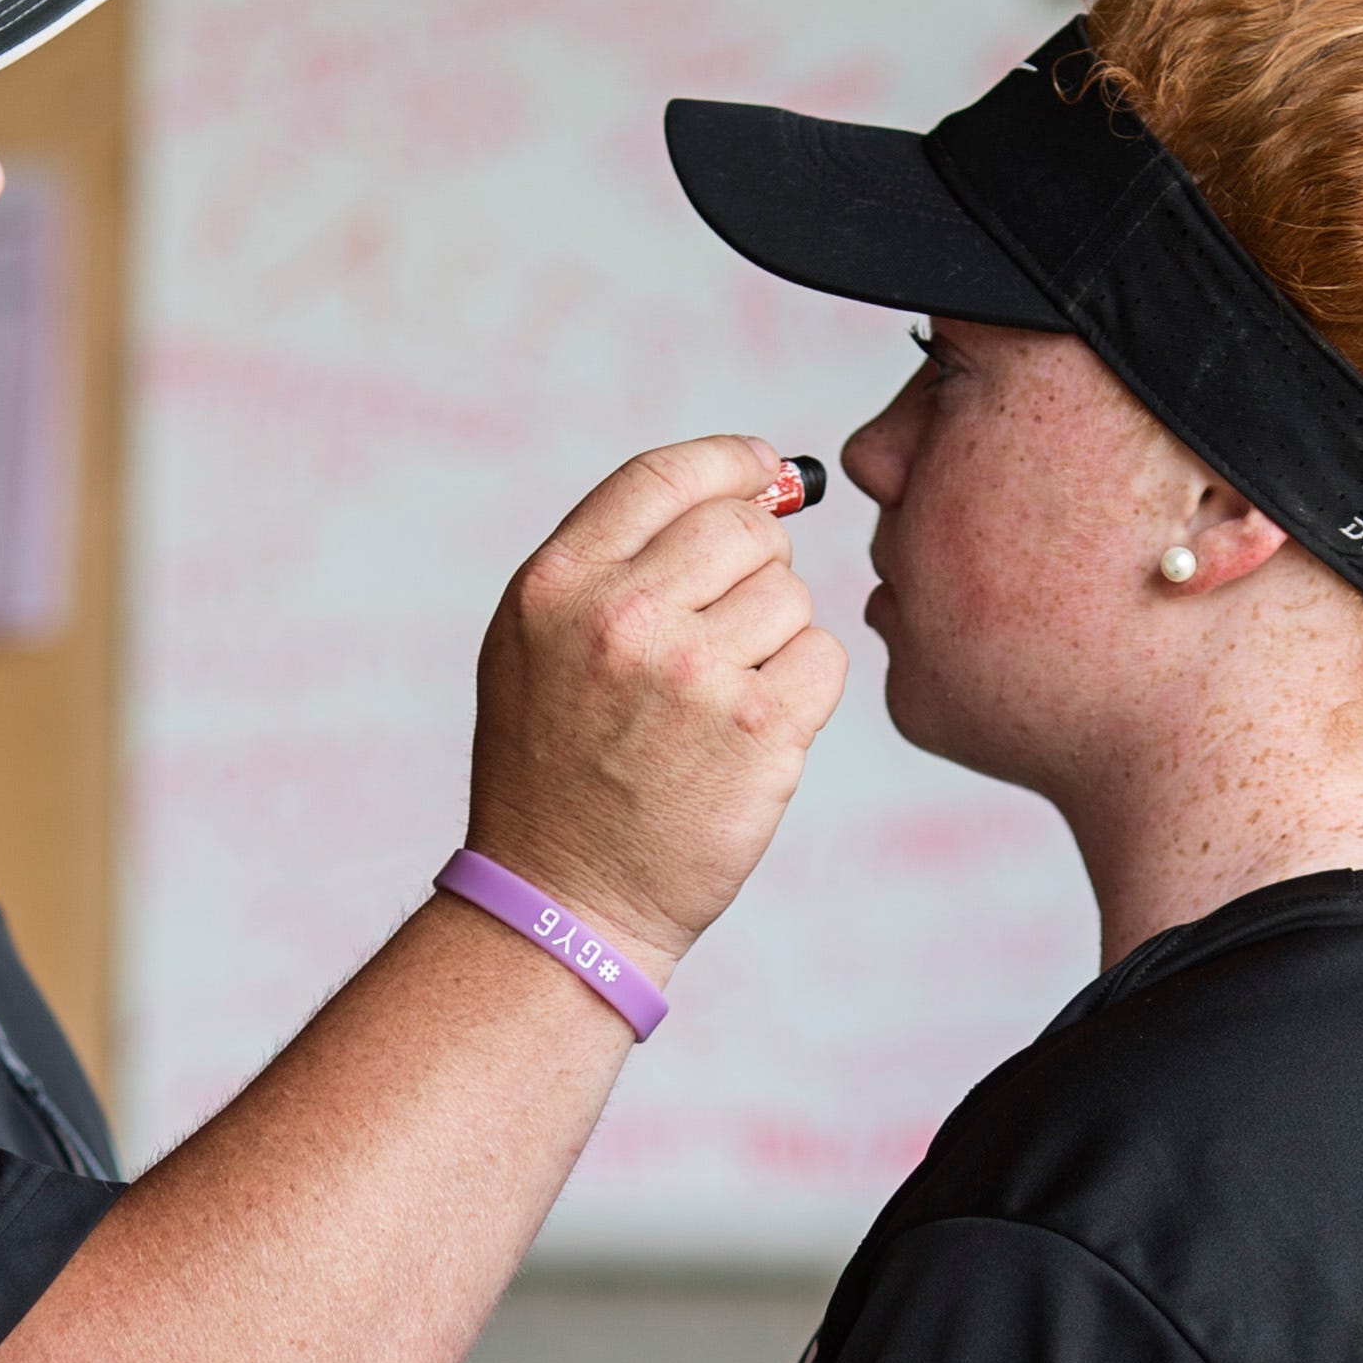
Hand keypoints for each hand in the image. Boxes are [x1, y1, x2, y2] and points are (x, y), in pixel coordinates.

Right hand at [465, 437, 851, 976]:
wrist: (563, 899)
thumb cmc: (555, 768)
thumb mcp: (537, 644)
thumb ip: (620, 558)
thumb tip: (757, 485)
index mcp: (557, 585)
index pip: (666, 474)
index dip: (730, 463)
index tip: (763, 474)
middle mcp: (621, 618)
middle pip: (745, 529)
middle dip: (757, 564)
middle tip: (730, 623)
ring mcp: (692, 674)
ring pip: (792, 597)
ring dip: (776, 639)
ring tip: (719, 699)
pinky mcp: (757, 730)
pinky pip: (824, 659)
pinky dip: (804, 691)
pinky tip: (753, 731)